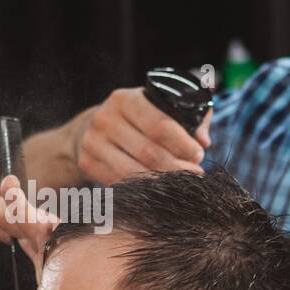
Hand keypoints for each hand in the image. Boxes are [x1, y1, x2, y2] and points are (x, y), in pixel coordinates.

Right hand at [71, 87, 211, 184]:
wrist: (89, 130)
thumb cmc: (135, 119)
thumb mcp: (157, 107)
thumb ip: (187, 116)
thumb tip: (203, 140)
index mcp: (125, 99)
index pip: (160, 125)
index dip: (183, 144)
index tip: (198, 154)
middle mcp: (105, 118)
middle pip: (149, 152)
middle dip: (177, 167)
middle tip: (195, 174)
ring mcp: (92, 142)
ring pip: (134, 172)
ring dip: (162, 182)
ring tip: (181, 185)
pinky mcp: (86, 163)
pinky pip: (120, 183)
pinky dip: (142, 189)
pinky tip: (157, 190)